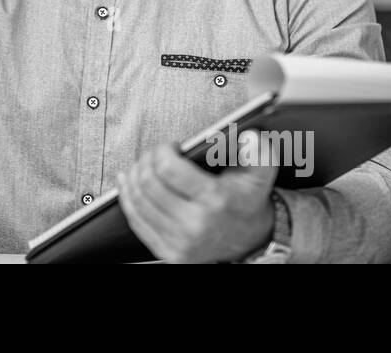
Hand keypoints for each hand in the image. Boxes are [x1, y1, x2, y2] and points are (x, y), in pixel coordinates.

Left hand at [118, 136, 277, 263]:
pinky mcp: (169, 253)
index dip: (162, 151)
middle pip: (149, 183)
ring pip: (138, 202)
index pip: (168, 169)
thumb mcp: (262, 172)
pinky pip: (137, 221)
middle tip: (153, 153)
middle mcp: (196, 224)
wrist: (253, 240)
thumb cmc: (249, 200)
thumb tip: (248, 136)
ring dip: (132, 177)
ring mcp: (180, 242)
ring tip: (139, 165)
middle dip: (145, 160)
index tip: (171, 146)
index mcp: (215, 200)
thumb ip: (259, 150)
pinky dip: (128, 199)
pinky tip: (128, 184)